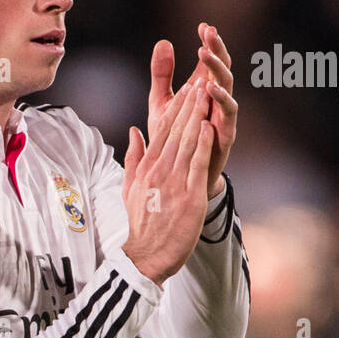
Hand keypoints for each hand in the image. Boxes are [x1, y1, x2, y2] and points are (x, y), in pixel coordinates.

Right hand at [120, 82, 215, 284]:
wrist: (145, 256)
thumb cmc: (141, 223)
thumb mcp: (130, 187)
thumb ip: (133, 157)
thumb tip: (133, 131)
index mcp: (147, 167)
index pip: (162, 130)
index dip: (176, 108)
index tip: (185, 90)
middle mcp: (159, 170)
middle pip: (175, 130)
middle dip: (189, 104)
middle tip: (200, 81)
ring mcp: (173, 182)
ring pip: (186, 142)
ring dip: (196, 116)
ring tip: (205, 95)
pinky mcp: (188, 196)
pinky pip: (196, 165)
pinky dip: (202, 144)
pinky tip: (208, 126)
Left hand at [146, 22, 237, 198]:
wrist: (181, 177)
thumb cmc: (175, 139)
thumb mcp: (162, 103)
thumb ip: (162, 75)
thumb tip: (163, 42)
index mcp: (204, 92)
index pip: (210, 62)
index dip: (209, 44)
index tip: (203, 25)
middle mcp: (217, 101)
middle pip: (223, 70)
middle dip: (218, 50)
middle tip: (210, 33)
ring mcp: (222, 117)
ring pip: (228, 88)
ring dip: (218, 70)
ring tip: (205, 54)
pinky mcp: (225, 135)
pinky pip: (228, 115)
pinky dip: (221, 99)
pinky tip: (210, 87)